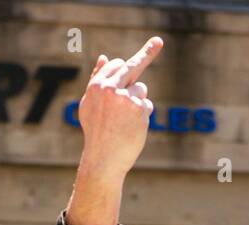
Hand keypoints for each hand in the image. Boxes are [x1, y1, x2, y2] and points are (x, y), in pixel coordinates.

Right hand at [76, 37, 162, 182]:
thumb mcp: (90, 105)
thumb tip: (103, 56)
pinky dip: (142, 115)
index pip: (116, 66)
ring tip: (125, 121)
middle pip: (132, 66)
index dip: (126, 64)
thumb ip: (97, 80)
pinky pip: (146, 105)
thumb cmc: (96, 133)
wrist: (103, 159)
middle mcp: (110, 88)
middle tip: (158, 41)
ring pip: (140, 89)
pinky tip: (132, 128)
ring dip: (138, 101)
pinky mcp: (138, 108)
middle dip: (147, 52)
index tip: (144, 46)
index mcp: (96, 86)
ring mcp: (125, 97)